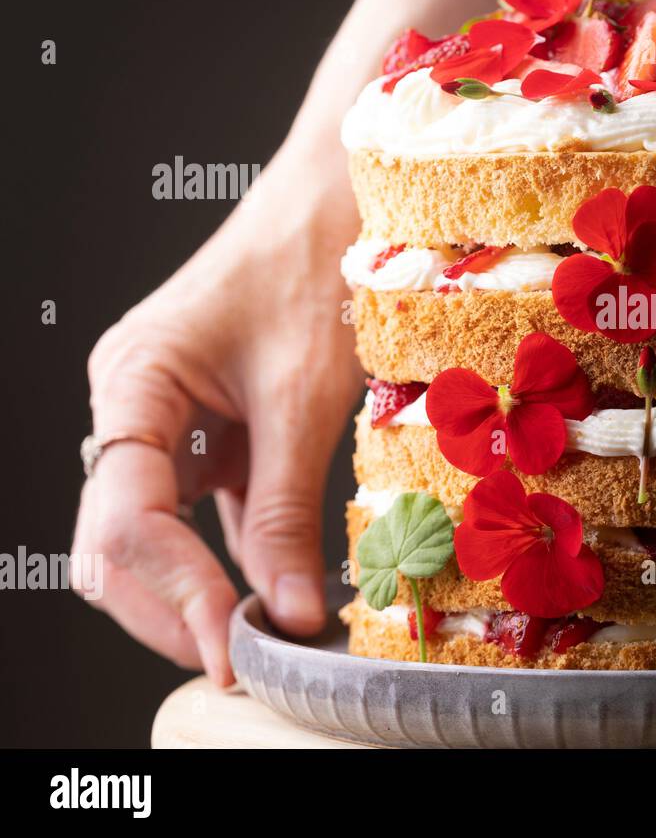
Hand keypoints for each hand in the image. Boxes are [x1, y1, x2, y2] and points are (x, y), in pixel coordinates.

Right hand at [73, 155, 359, 683]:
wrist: (337, 198)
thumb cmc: (314, 262)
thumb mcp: (304, 398)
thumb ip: (287, 509)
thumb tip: (289, 609)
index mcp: (131, 382)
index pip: (125, 519)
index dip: (175, 594)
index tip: (233, 644)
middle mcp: (132, 405)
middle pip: (119, 540)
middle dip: (174, 606)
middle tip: (244, 656)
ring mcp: (166, 419)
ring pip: (156, 534)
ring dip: (201, 589)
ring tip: (263, 635)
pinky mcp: (209, 428)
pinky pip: (203, 509)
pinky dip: (233, 555)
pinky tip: (276, 588)